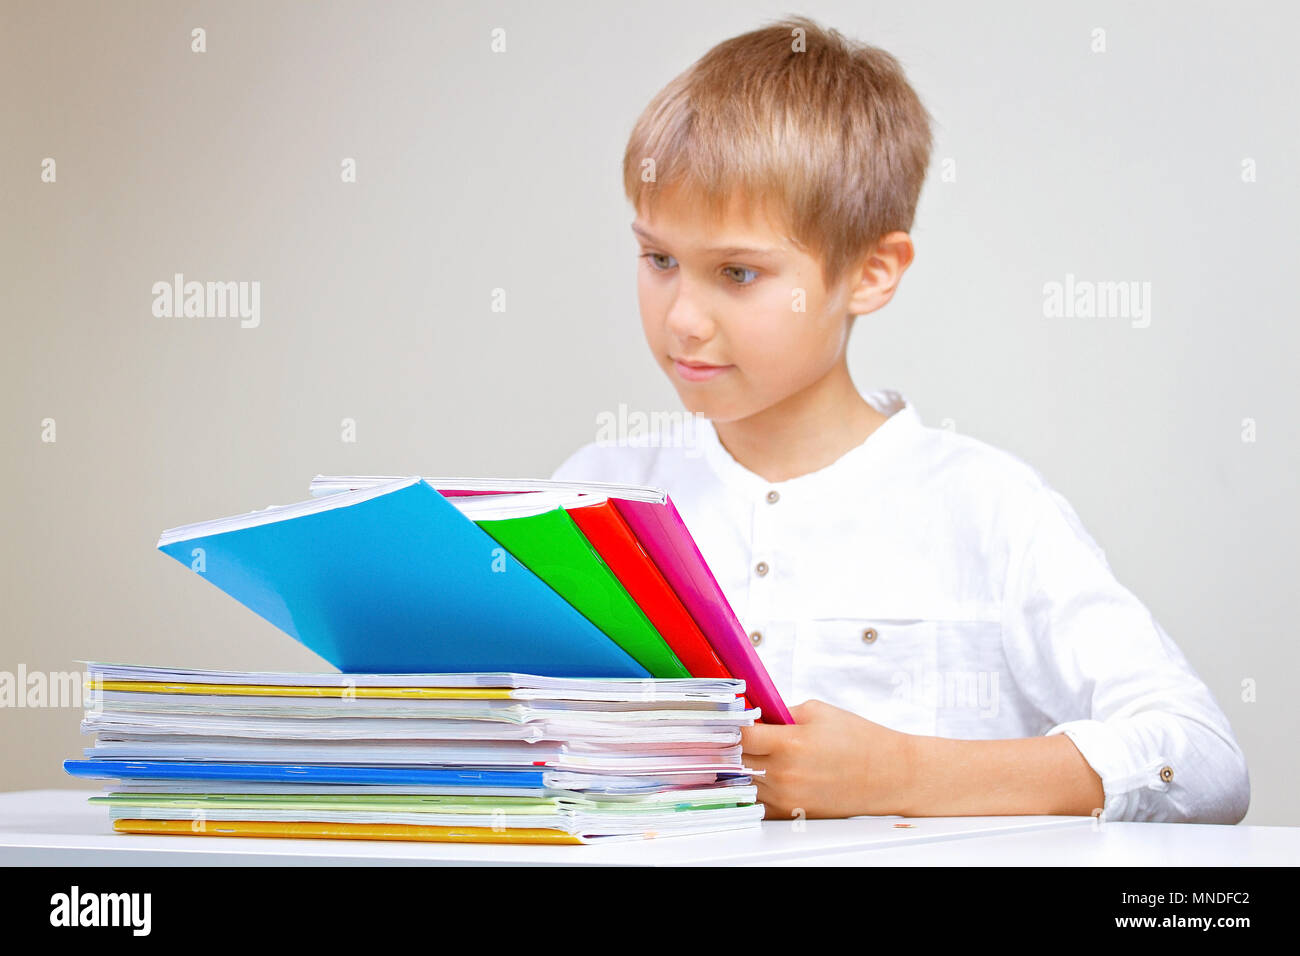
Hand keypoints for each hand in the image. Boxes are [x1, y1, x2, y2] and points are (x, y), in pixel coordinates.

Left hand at [740, 699, 913, 820]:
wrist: (890, 775)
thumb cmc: (860, 740)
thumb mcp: (817, 711)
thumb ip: (779, 712)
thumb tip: (751, 713)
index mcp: (789, 743)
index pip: (738, 734)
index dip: (732, 724)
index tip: (730, 719)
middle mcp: (784, 774)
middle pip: (736, 759)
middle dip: (735, 745)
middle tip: (741, 735)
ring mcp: (787, 797)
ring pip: (744, 782)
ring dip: (745, 767)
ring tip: (759, 754)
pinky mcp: (792, 813)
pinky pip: (758, 802)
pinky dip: (757, 789)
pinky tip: (767, 775)